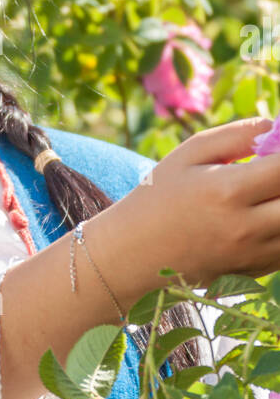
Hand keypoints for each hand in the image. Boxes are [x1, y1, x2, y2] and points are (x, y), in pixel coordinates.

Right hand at [111, 118, 279, 288]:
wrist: (134, 254)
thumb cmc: (159, 196)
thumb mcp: (189, 154)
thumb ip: (238, 135)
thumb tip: (278, 128)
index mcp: (227, 191)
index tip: (277, 147)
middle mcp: (246, 227)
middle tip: (272, 172)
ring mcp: (253, 254)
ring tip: (266, 191)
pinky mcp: (256, 271)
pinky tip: (264, 212)